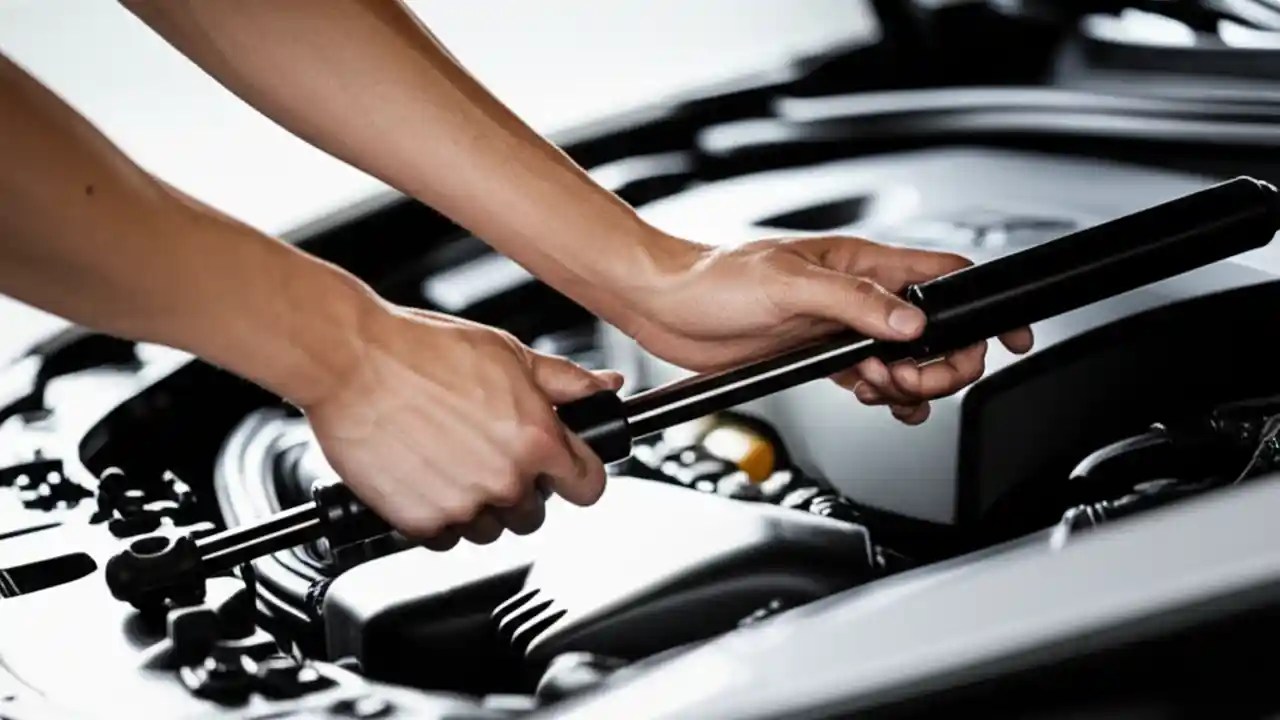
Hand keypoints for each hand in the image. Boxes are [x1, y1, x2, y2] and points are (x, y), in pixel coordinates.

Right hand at [299, 303, 622, 548]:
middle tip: (488, 451)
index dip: (578, 476)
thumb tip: (605, 388)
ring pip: (490, 529)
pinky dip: (437, 515)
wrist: (351, 360)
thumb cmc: (421, 351)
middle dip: (520, 488)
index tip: (566, 471)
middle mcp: (505, 479)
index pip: (590, 487)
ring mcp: (462, 506)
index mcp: (537, 439)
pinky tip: (425, 474)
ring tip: (451, 459)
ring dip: (478, 505)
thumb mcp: (508, 352)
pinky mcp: (419, 523)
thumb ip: (565, 380)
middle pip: (535, 512)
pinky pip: (444, 537)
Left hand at [619, 234, 1033, 424]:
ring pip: (908, 361)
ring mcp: (841, 329)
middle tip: (910, 379)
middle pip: (938, 330)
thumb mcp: (788, 282)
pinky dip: (884, 398)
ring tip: (880, 388)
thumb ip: (855, 302)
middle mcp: (858, 296)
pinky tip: (874, 400)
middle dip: (942, 362)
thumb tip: (911, 319)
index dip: (985, 305)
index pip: (945, 275)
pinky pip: (872, 382)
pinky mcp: (820, 358)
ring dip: (909, 385)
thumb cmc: (714, 278)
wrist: (665, 306)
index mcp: (861, 264)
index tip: (1010, 336)